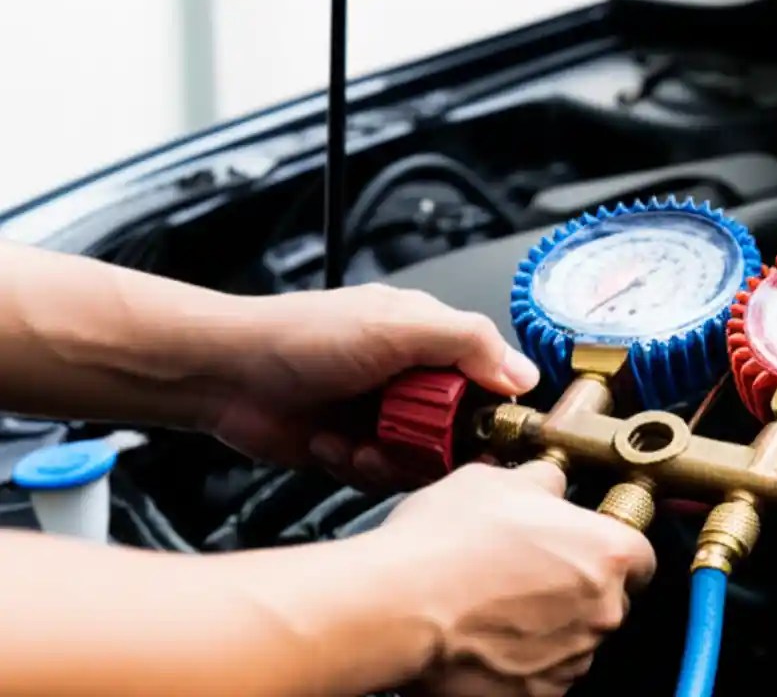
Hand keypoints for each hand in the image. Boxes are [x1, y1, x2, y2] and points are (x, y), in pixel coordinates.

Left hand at [205, 284, 539, 490]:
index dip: (491, 412)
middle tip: (410, 439)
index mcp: (430, 340)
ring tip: (361, 444)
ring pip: (423, 463)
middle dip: (435, 447)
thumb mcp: (398, 326)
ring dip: (392, 461)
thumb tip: (523, 373)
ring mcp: (383, 417)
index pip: (489, 381)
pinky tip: (335, 446)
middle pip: (459, 433)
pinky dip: (359, 468)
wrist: (226, 374)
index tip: (486, 433)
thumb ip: (468, 343)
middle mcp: (411, 379)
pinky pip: (382, 478)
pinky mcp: (355, 451)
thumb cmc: (300, 336)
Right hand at [372, 461, 655, 695]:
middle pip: (607, 599)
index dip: (608, 549)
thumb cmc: (446, 542)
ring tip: (493, 603)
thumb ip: (540, 483)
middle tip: (524, 572)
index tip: (582, 546)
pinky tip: (483, 637)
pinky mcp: (538, 695)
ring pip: (573, 639)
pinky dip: (520, 663)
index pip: (639, 556)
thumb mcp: (495, 481)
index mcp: (607, 552)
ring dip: (547, 625)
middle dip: (573, 587)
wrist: (398, 607)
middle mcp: (603, 611)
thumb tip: (549, 484)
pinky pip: (540, 676)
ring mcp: (572, 660)